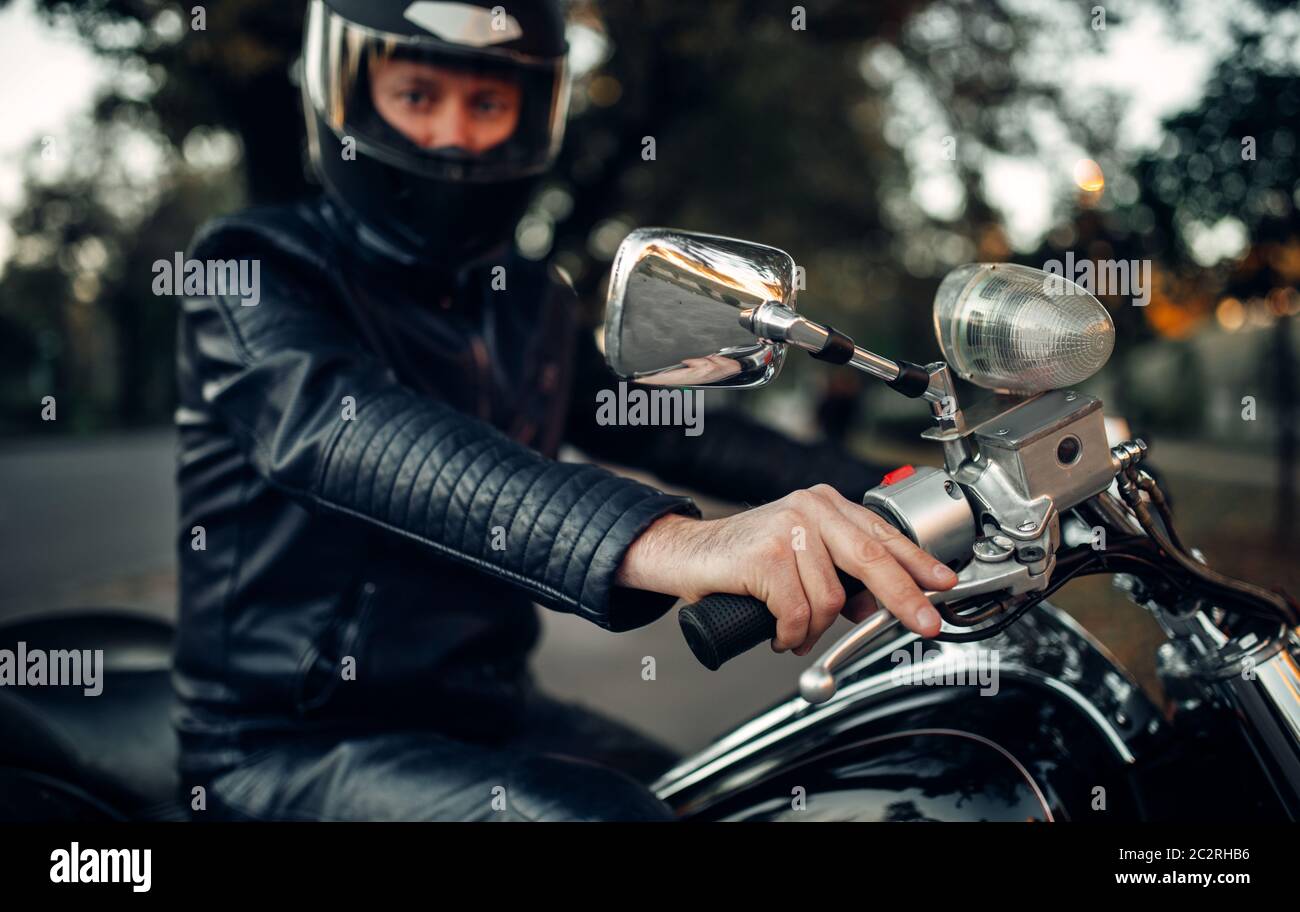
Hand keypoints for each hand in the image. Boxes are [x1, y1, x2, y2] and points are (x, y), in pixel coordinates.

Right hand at [616, 484, 956, 654]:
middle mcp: (811, 507)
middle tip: (924, 623)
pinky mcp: (767, 555)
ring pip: (831, 599)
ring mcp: (788, 528)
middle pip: (872, 560)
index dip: (918, 564)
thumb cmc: (743, 561)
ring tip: (792, 628)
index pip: (883, 535)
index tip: (944, 585)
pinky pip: (798, 613)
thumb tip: (881, 605)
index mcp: (826, 504)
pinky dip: (789, 632)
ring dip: (813, 628)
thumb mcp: (801, 557)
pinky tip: (776, 629)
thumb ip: (840, 573)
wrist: (686, 555)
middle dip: (903, 598)